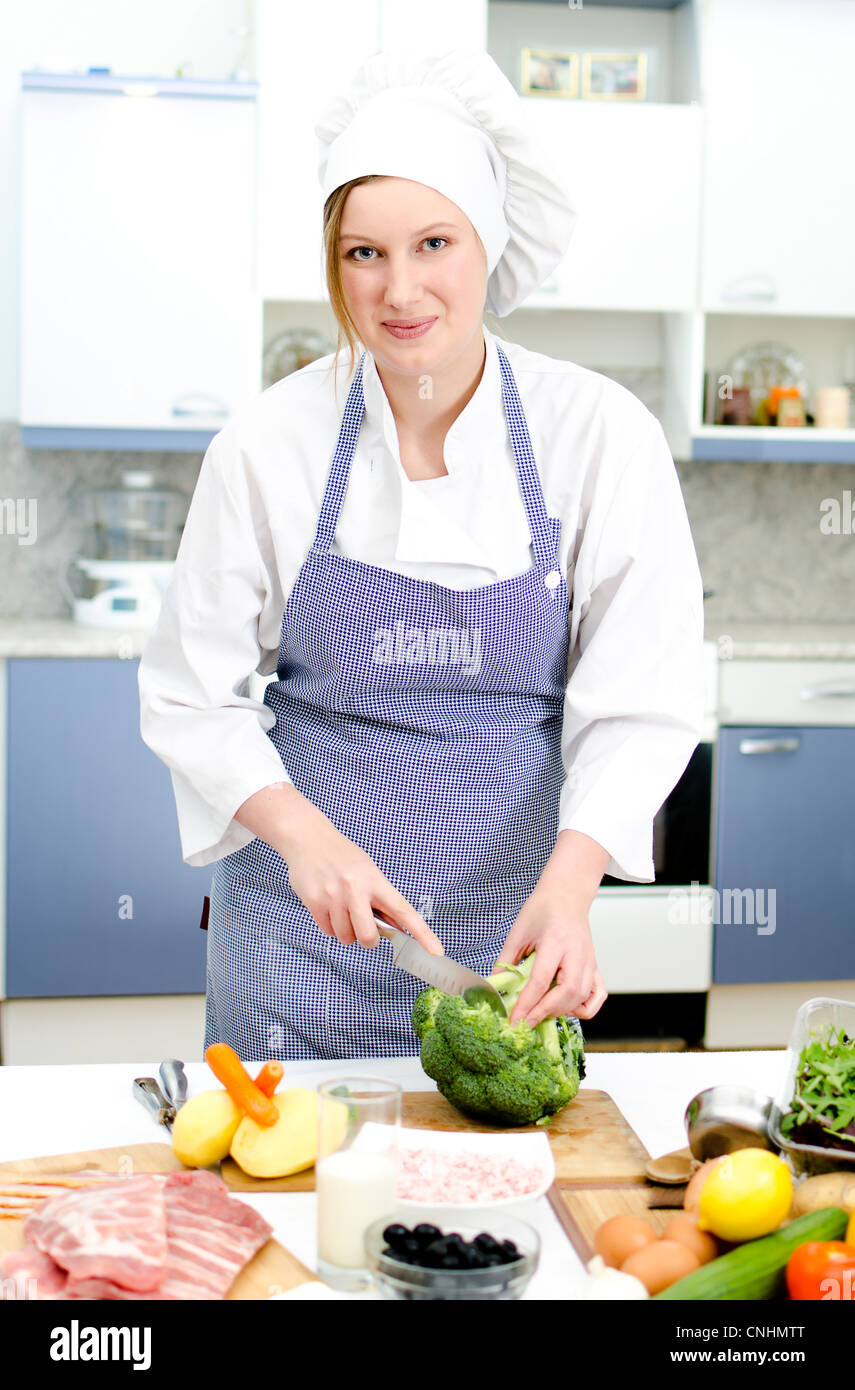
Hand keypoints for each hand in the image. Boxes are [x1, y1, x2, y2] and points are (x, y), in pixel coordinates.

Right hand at [278, 802, 443, 955]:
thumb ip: (380, 898)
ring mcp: (334, 897)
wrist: (308, 838)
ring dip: (346, 930)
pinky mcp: (314, 902)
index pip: (404, 911)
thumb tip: (394, 928)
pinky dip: (330, 926)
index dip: (422, 933)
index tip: (435, 950)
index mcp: (375, 880)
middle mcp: (355, 889)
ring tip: (341, 908)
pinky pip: (328, 931)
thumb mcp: (368, 871)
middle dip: (368, 939)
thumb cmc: (341, 856)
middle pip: (369, 937)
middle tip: (363, 926)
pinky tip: (329, 907)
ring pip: (346, 937)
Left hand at [494, 886, 607, 1026]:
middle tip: (526, 1020)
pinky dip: (584, 1008)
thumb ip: (505, 962)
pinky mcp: (595, 966)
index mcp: (555, 941)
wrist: (566, 895)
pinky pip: (597, 996)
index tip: (514, 1020)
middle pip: (567, 993)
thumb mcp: (518, 933)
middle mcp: (577, 953)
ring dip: (561, 1011)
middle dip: (544, 1012)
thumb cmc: (542, 910)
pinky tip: (566, 1006)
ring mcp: (590, 961)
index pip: (541, 981)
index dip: (526, 1005)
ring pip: (582, 998)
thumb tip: (494, 988)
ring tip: (541, 1011)